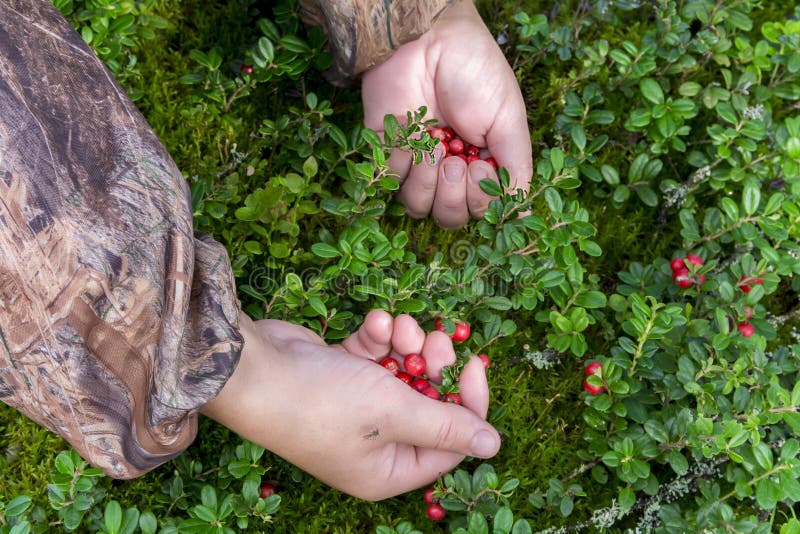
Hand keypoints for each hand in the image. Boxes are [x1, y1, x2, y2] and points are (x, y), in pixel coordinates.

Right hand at [200, 310, 500, 500]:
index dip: (468, 404)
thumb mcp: (396, 414)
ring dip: (408, 343)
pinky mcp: (343, 374)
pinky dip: (379, 337)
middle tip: (438, 338)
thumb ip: (447, 426)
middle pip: (429, 402)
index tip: (475, 365)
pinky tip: (374, 323)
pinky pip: (376, 355)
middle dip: (435, 364)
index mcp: (389, 469)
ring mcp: (357, 407)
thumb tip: (494, 446)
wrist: (255, 370)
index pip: (450, 443)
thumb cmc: (325, 404)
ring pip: (405, 371)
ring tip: (400, 327)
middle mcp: (376, 443)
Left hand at [362, 0, 531, 228]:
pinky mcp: (387, 151)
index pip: (479, 211)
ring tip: (435, 148)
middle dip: (454, 197)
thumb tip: (521, 216)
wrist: (431, 39)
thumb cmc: (475, 73)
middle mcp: (448, 169)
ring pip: (417, 207)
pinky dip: (405, 163)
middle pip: (449, 216)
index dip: (480, 201)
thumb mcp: (509, 121)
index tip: (481, 164)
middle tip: (455, 160)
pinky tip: (415, 135)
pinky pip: (391, 182)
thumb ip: (515, 170)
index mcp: (480, 164)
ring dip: (428, 184)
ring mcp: (416, 162)